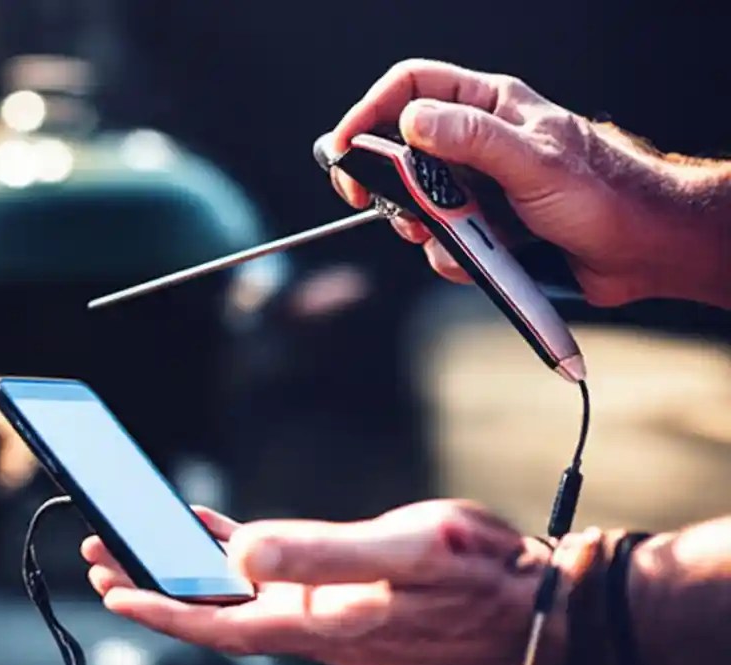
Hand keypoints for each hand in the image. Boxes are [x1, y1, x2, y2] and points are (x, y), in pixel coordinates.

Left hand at [82, 501, 557, 664]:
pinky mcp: (343, 591)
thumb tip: (243, 554)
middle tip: (102, 556)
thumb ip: (322, 553)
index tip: (111, 590)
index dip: (161, 611)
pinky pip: (274, 575)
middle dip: (154, 586)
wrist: (534, 601)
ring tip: (137, 543)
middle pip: (214, 613)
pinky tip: (213, 533)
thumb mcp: (403, 551)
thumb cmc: (479, 573)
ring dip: (185, 571)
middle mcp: (314, 623)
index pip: (219, 626)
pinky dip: (235, 553)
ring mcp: (328, 610)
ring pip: (236, 596)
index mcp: (319, 621)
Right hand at [328, 59, 730, 308]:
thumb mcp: (533, 160)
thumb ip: (471, 139)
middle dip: (387, 182)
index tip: (344, 148)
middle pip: (400, 151)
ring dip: (426, 226)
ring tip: (454, 235)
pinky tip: (484, 256)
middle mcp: (477, 144)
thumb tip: (410, 122)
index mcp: (488, 107)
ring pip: (418, 204)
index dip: (370, 112)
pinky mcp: (483, 229)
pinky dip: (453, 256)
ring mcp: (478, 187)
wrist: (641, 250)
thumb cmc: (605, 193)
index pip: (412, 88)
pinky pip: (442, 242)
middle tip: (370, 200)